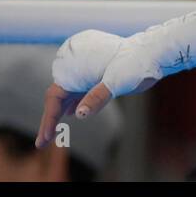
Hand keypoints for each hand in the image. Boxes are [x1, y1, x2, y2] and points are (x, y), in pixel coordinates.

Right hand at [34, 29, 158, 149]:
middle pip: (58, 97)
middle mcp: (80, 70)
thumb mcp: (117, 80)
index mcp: (77, 65)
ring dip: (60, 113)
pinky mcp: (99, 78)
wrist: (153, 53)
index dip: (49, 118)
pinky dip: (74, 104)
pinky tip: (71, 114)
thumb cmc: (136, 62)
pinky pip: (80, 93)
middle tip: (42, 142)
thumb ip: (97, 97)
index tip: (45, 138)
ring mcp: (89, 74)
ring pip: (68, 96)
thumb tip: (79, 114)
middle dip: (50, 119)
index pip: (55, 96)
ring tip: (51, 133)